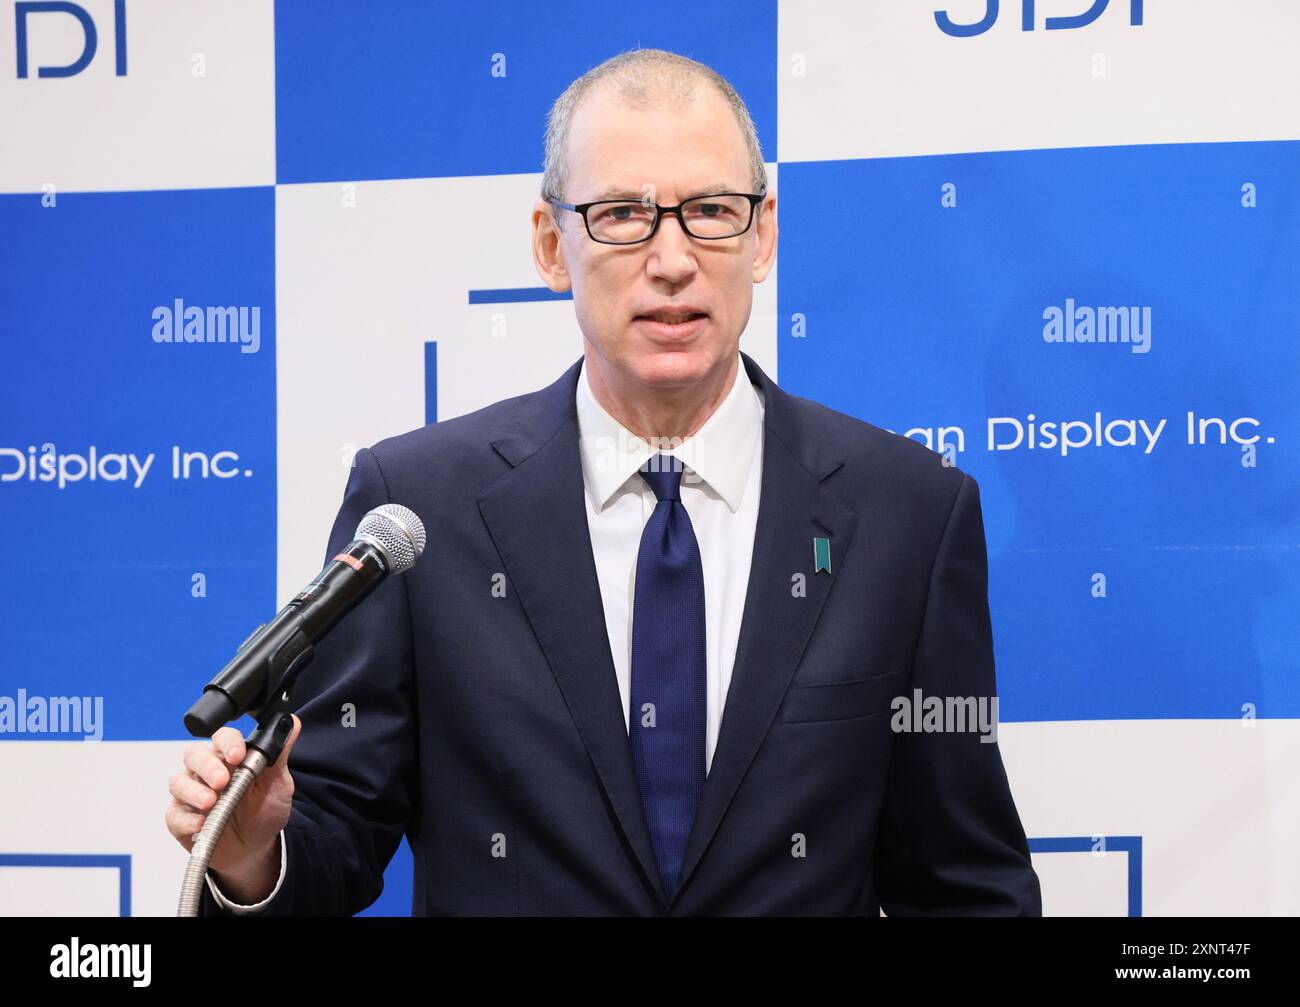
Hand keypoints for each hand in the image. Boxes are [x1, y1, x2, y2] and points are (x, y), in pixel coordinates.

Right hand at [165, 715, 300, 900]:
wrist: (256, 847)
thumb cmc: (264, 810)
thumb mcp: (278, 783)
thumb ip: (279, 754)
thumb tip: (292, 722)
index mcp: (230, 757)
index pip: (222, 738)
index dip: (228, 743)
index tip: (237, 755)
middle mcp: (206, 771)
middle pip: (194, 755)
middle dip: (207, 766)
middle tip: (222, 781)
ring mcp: (191, 794)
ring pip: (179, 782)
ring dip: (194, 791)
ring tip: (211, 802)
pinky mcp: (180, 818)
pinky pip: (174, 814)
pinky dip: (186, 819)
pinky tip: (201, 824)